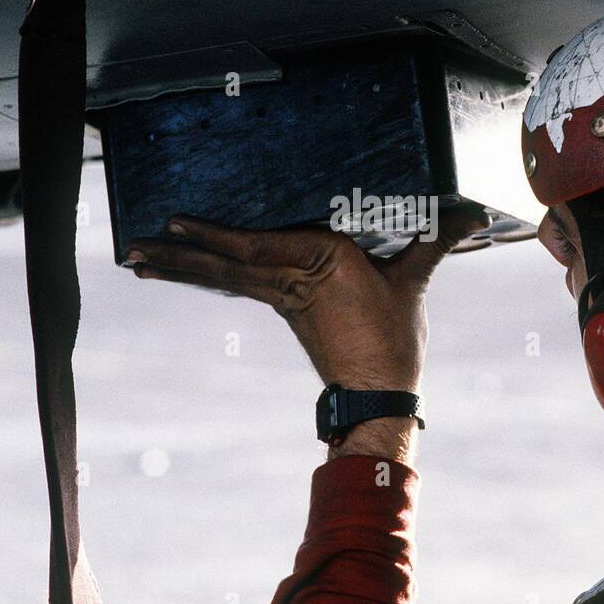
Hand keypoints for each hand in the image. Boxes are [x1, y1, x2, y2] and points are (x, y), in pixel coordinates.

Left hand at [126, 206, 487, 397]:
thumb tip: (473, 212)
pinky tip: (179, 268)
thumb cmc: (394, 337)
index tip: (171, 220)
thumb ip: (435, 241)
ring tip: (137, 258)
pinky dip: (204, 274)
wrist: (380, 392)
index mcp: (320, 260)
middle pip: (224, 261)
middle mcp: (292, 276)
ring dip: (178, 265)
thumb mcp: (412, 283)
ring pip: (223, 274)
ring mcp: (284, 295)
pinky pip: (237, 284)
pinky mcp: (285, 309)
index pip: (254, 244)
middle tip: (129, 244)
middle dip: (175, 252)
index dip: (210, 233)